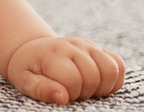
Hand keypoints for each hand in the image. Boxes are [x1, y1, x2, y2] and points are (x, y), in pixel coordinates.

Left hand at [7, 37, 124, 104]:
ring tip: (86, 89)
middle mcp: (73, 45)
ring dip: (102, 87)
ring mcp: (88, 45)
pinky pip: (119, 65)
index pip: (73, 79)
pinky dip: (114, 80)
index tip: (60, 93)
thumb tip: (62, 98)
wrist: (32, 50)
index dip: (69, 93)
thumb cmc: (28, 69)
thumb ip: (40, 89)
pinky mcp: (98, 49)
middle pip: (94, 76)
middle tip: (72, 92)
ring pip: (112, 69)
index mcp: (53, 53)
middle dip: (85, 92)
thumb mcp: (24, 80)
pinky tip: (98, 85)